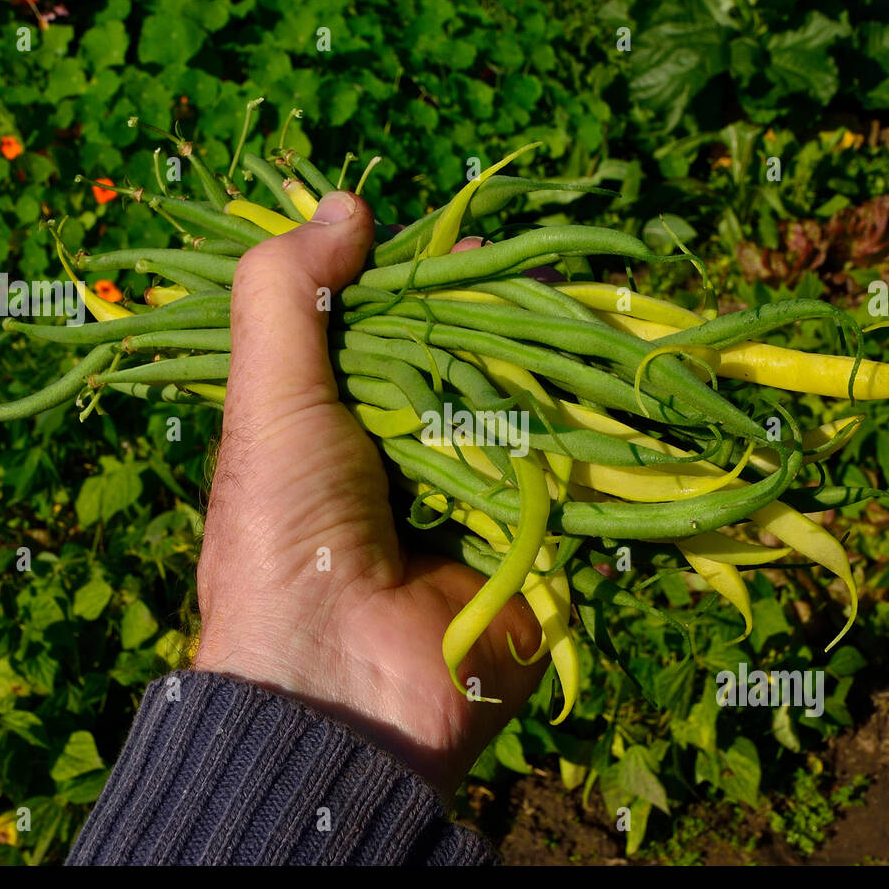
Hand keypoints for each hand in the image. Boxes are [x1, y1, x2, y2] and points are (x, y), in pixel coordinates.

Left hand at [194, 191, 546, 799]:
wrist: (333, 684)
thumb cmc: (284, 535)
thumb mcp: (267, 402)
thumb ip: (286, 296)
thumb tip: (346, 203)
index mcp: (339, 427)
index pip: (393, 335)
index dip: (426, 287)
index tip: (463, 244)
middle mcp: (406, 463)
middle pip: (467, 371)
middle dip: (504, 324)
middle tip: (543, 273)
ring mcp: (470, 509)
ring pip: (523, 420)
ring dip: (554, 375)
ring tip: (591, 315)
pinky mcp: (527, 554)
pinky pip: (567, 488)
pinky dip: (591, 445)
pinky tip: (621, 391)